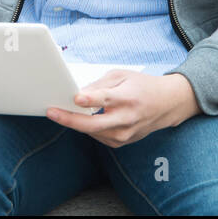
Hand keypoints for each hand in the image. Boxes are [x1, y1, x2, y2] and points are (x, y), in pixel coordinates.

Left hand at [46, 71, 200, 147]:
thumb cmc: (141, 86)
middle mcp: (126, 119)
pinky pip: (97, 136)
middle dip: (69, 119)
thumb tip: (77, 93)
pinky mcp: (121, 142)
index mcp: (128, 98)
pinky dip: (88, 127)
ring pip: (92, 131)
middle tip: (51, 112)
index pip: (106, 99)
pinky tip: (82, 118)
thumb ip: (99, 85)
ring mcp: (124, 134)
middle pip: (93, 124)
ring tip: (59, 112)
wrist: (166, 105)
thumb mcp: (121, 75)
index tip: (75, 98)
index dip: (90, 99)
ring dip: (75, 122)